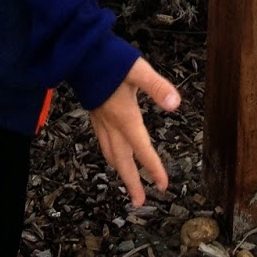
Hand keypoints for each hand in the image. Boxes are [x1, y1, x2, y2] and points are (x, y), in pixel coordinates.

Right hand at [87, 56, 180, 204]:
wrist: (81, 55)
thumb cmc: (110, 60)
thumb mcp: (139, 71)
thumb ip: (157, 88)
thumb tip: (175, 105)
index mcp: (124, 117)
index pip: (142, 149)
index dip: (153, 168)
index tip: (163, 185)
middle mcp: (111, 124)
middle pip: (121, 160)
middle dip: (131, 182)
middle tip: (139, 201)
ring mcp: (100, 121)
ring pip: (110, 154)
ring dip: (120, 171)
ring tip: (128, 184)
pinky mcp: (94, 114)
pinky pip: (102, 143)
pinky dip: (110, 155)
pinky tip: (112, 154)